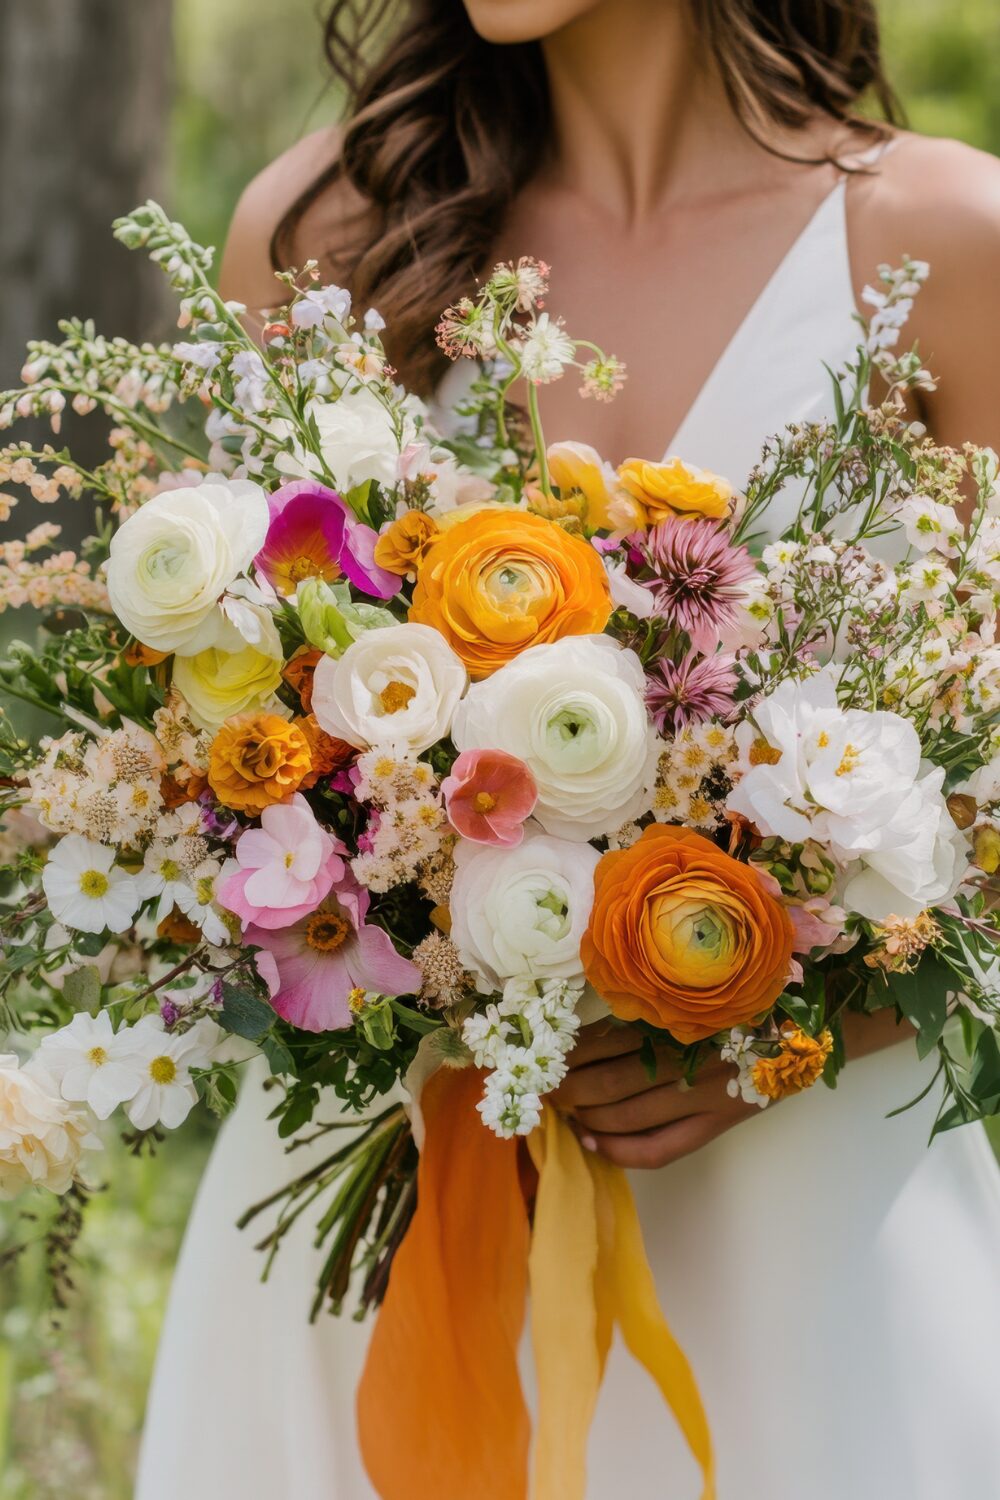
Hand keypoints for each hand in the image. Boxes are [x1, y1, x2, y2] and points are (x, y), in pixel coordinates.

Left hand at [553, 1019, 761, 1169]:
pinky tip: (592, 1143)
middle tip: (547, 1088)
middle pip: (612, 1081)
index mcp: (681, 1019)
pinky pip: (659, 1149)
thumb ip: (648, 1012)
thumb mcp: (693, 999)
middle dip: (570, 1088)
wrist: (803, 1032)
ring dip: (588, 1116)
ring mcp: (704, 1097)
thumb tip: (586, 1036)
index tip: (549, 1056)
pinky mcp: (717, 1124)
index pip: (609, 1041)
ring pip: (630, 1116)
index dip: (573, 1054)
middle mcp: (690, 1058)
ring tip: (566, 1111)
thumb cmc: (740, 1008)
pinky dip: (620, 1150)